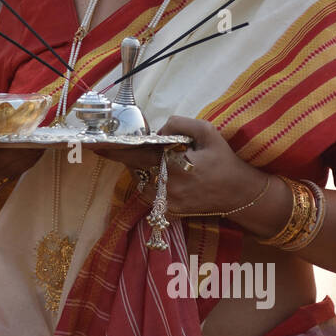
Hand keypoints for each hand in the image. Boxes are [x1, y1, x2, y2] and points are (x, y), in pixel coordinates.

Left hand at [85, 115, 266, 218]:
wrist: (240, 194)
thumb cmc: (224, 160)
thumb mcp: (208, 133)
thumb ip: (180, 124)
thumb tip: (158, 132)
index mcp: (174, 167)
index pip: (135, 156)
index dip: (114, 150)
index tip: (94, 145)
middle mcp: (166, 188)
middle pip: (135, 168)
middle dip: (129, 156)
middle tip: (130, 147)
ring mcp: (167, 203)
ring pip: (142, 180)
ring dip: (143, 169)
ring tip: (162, 160)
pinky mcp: (169, 211)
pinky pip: (151, 192)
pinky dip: (152, 180)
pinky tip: (168, 174)